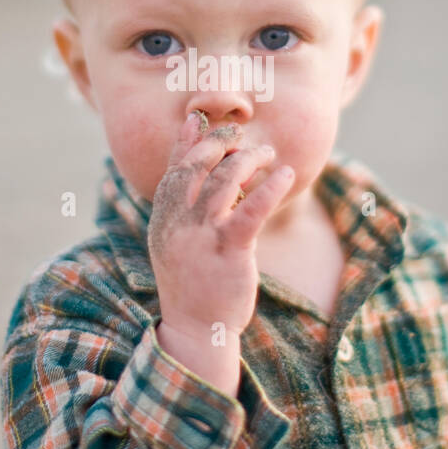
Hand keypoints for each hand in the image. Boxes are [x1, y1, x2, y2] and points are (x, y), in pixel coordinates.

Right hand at [147, 110, 294, 342]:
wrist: (196, 329)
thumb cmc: (191, 283)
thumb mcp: (174, 243)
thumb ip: (180, 209)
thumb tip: (189, 178)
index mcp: (162, 219)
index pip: (174, 170)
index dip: (187, 142)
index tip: (198, 119)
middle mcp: (176, 223)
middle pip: (197, 166)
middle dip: (220, 143)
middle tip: (241, 134)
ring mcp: (201, 235)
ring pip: (225, 180)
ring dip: (249, 159)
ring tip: (269, 154)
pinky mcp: (229, 250)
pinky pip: (252, 209)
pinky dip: (271, 187)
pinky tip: (286, 175)